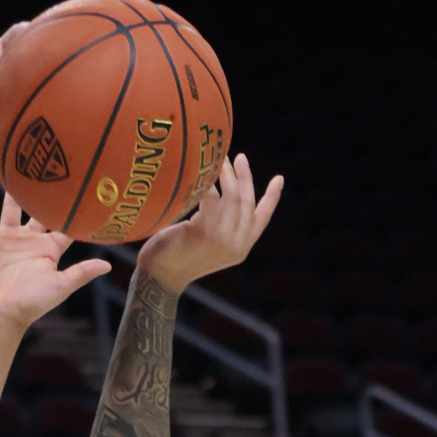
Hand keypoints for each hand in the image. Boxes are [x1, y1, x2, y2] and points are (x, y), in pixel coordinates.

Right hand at [0, 175, 109, 334]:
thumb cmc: (31, 304)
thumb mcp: (60, 286)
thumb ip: (81, 273)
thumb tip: (108, 266)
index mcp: (49, 249)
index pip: (65, 224)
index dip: (74, 208)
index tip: (84, 184)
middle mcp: (30, 240)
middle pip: (39, 210)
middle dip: (44, 191)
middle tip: (51, 162)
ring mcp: (9, 238)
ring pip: (11, 207)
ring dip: (12, 188)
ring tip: (15, 162)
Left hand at [137, 153, 282, 294]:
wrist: (157, 278)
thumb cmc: (176, 258)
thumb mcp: (206, 243)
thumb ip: (221, 225)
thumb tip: (225, 191)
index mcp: (240, 250)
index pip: (262, 220)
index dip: (272, 198)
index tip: (279, 179)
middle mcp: (235, 246)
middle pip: (247, 202)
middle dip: (245, 176)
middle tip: (238, 158)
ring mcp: (222, 240)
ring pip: (232, 196)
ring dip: (226, 174)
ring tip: (218, 159)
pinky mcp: (206, 232)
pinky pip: (211, 197)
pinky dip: (207, 183)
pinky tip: (200, 173)